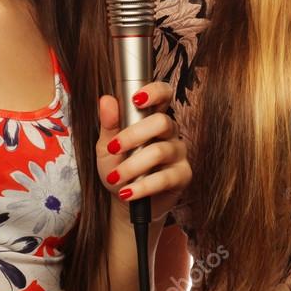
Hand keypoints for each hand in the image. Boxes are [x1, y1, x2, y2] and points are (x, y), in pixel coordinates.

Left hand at [97, 81, 190, 225]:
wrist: (125, 199)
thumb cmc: (118, 166)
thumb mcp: (107, 145)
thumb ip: (109, 124)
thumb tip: (107, 100)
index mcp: (152, 117)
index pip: (163, 94)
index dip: (154, 92)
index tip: (135, 99)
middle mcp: (169, 132)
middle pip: (162, 122)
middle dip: (133, 135)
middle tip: (113, 148)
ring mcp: (178, 153)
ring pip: (159, 151)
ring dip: (132, 166)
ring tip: (115, 178)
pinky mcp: (183, 175)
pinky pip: (165, 178)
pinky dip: (142, 186)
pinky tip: (127, 193)